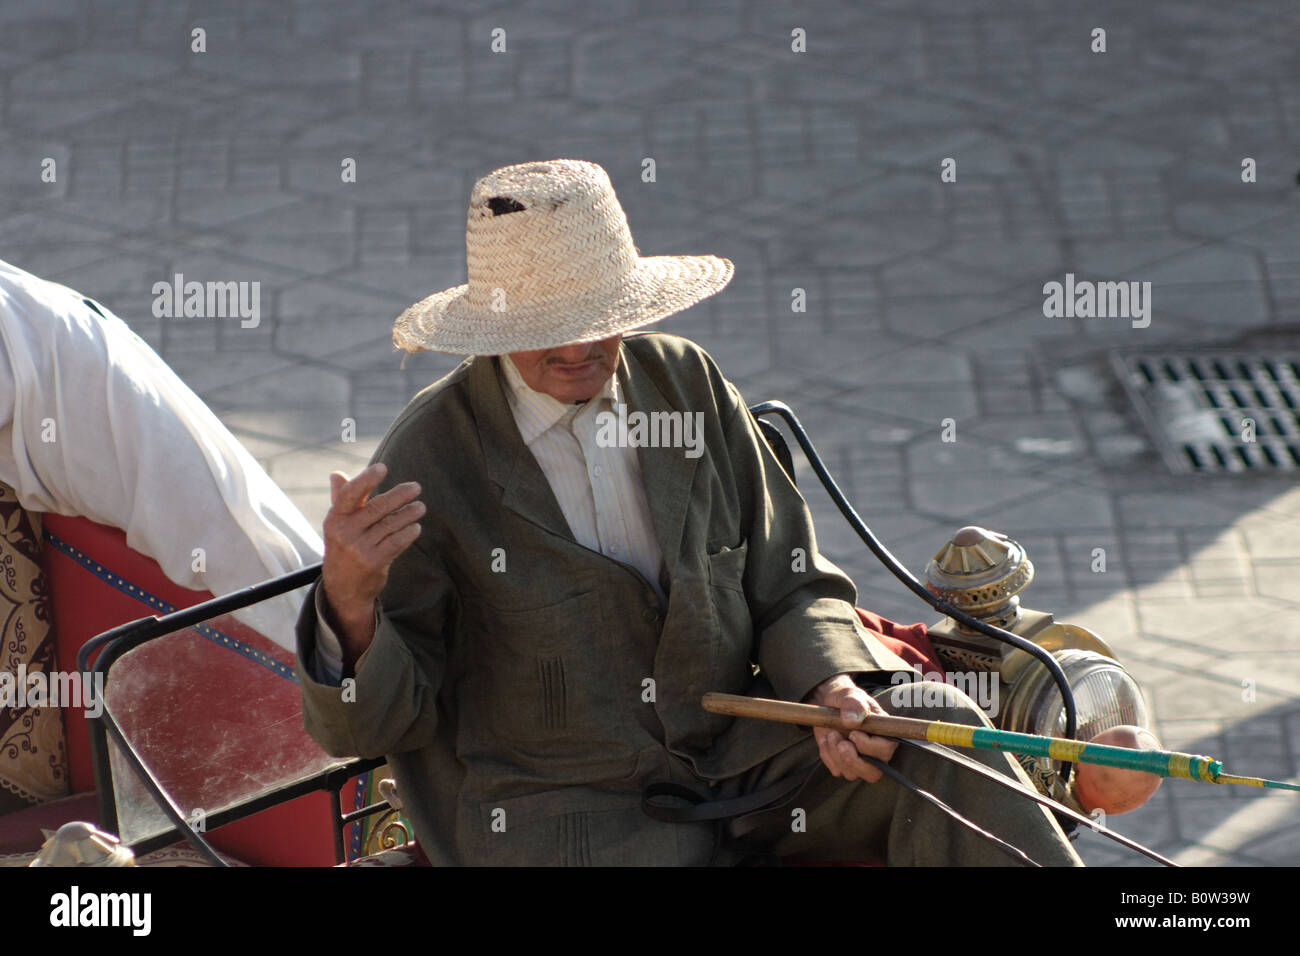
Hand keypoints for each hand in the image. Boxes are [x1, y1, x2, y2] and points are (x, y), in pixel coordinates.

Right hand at [320, 463, 423, 661]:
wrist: (343, 588)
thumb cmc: (343, 547)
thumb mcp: (337, 525)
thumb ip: (340, 499)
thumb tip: (337, 473)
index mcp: (334, 519)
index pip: (349, 495)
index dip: (366, 479)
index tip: (383, 467)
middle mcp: (344, 533)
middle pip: (377, 508)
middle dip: (399, 495)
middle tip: (416, 487)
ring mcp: (359, 549)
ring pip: (390, 525)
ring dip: (409, 514)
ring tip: (420, 507)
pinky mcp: (373, 562)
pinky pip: (396, 542)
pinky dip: (409, 533)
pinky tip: (416, 527)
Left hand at [807, 674, 898, 782]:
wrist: (828, 704)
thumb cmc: (845, 699)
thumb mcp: (848, 695)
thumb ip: (853, 704)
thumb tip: (853, 721)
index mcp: (884, 734)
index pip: (885, 750)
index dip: (869, 747)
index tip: (853, 734)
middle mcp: (875, 752)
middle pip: (872, 773)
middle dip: (852, 760)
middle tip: (839, 742)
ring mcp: (859, 761)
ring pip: (852, 773)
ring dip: (835, 754)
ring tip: (831, 733)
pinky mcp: (843, 765)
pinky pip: (836, 770)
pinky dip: (827, 755)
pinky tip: (827, 739)